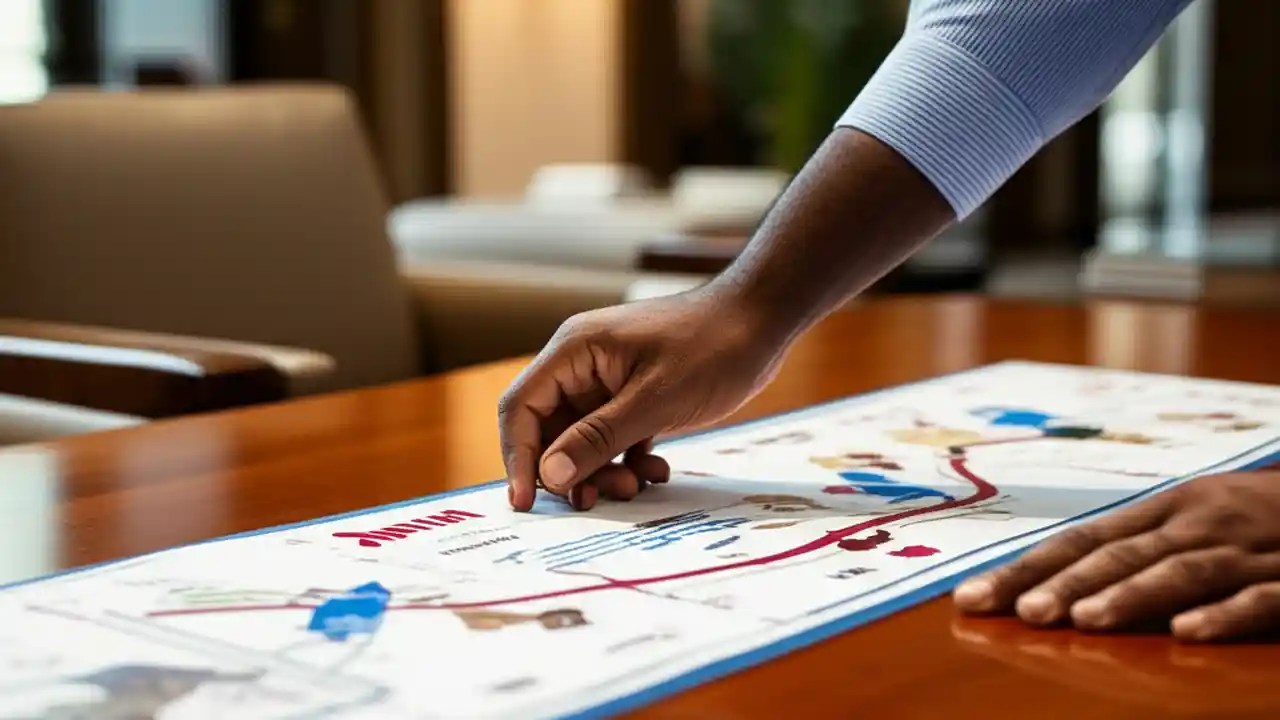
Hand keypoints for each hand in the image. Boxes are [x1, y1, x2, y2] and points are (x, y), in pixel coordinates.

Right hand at [499, 287, 790, 510]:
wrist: (763, 320)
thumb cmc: (712, 347)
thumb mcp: (654, 400)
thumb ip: (598, 439)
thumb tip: (548, 475)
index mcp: (574, 352)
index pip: (521, 408)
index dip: (517, 457)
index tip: (526, 504)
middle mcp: (583, 364)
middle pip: (550, 429)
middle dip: (571, 470)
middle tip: (603, 498)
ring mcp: (609, 379)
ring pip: (583, 439)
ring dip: (602, 469)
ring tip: (637, 485)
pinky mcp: (636, 394)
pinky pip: (614, 437)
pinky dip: (627, 459)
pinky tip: (655, 470)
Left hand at [954, 470, 1279, 641]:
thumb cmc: (1252, 516)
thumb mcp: (1188, 520)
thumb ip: (1130, 549)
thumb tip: (1048, 585)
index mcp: (1162, 510)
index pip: (1080, 541)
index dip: (1026, 570)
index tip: (973, 599)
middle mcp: (1194, 524)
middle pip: (1119, 554)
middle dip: (1066, 583)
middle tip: (1022, 611)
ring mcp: (1244, 549)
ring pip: (1179, 570)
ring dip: (1129, 595)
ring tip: (1084, 620)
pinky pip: (1258, 597)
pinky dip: (1223, 613)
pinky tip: (1187, 632)